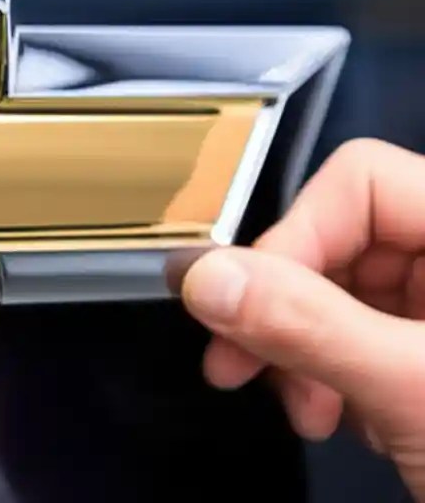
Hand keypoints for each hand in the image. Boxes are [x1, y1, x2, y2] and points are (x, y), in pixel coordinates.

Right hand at [180, 139, 424, 496]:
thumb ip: (305, 325)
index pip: (364, 183)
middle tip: (234, 367)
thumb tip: (200, 275)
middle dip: (288, 309)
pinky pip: (362, 336)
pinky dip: (336, 377)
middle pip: (346, 239)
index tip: (241, 307)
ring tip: (309, 415)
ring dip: (304, 353)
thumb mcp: (411, 390)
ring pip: (342, 292)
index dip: (295, 238)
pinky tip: (346, 421)